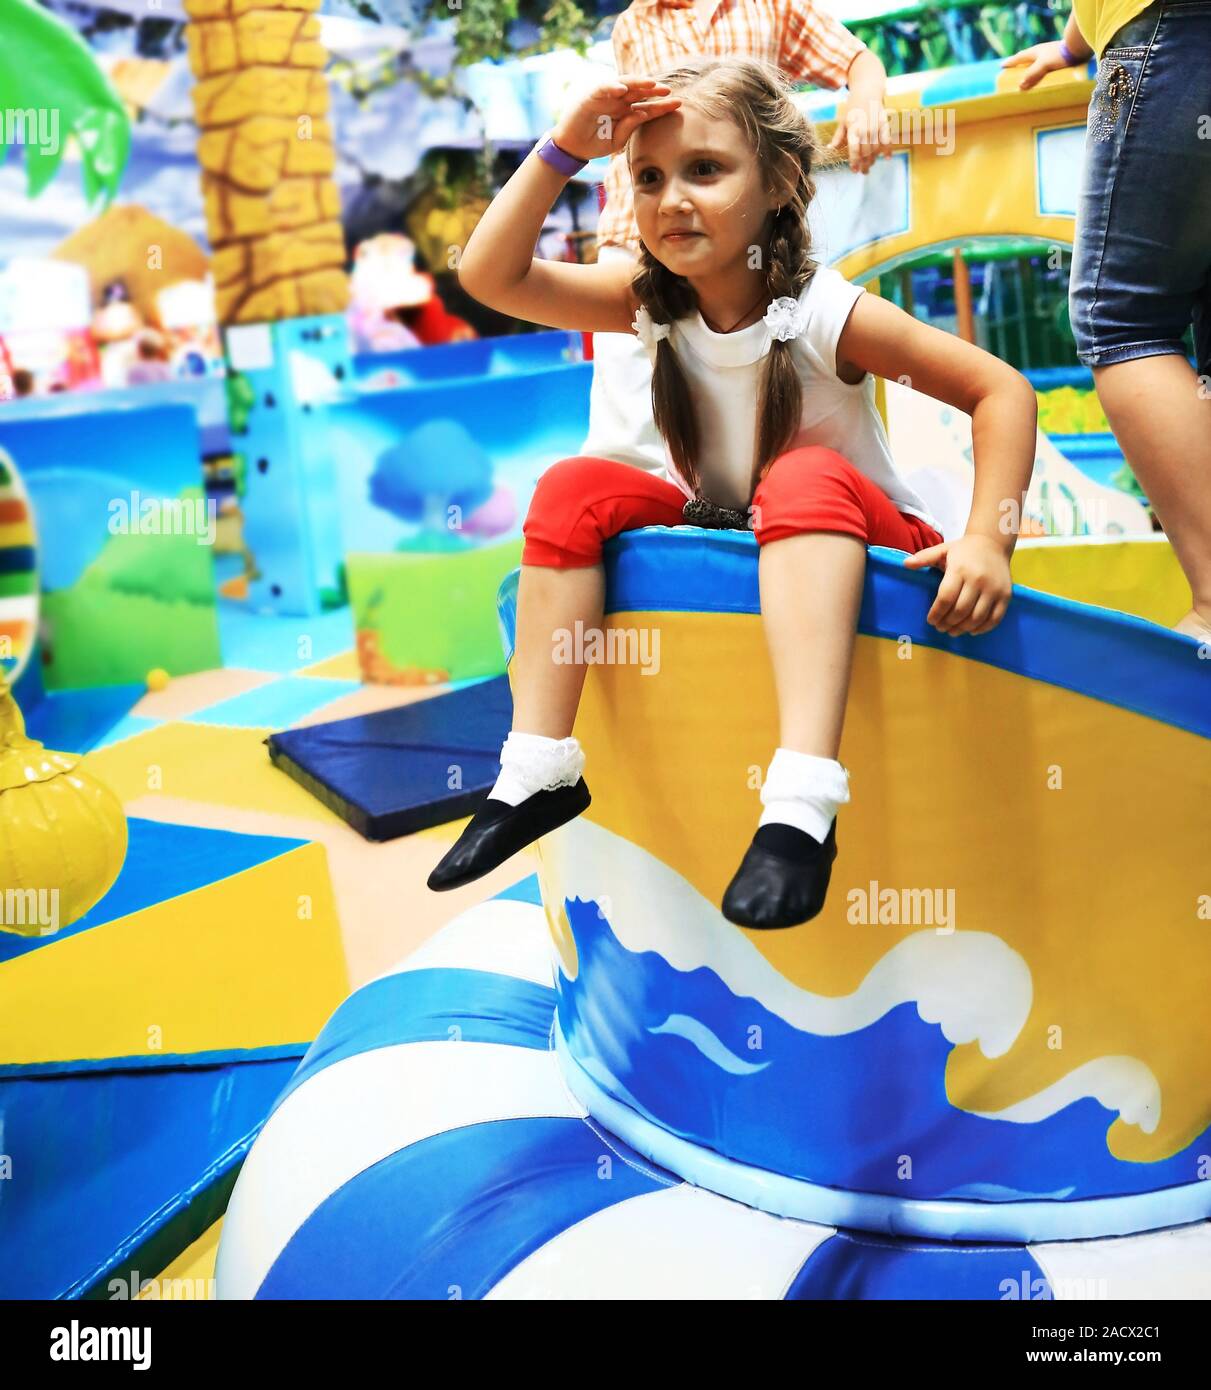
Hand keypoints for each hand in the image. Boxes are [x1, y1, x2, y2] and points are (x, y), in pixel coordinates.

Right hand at [552, 77, 681, 163]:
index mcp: (626, 112)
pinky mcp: (591, 96)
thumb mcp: (617, 140)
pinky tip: (623, 89)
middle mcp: (618, 102)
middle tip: (668, 91)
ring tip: (651, 84)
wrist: (573, 148)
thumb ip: (630, 127)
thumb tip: (642, 113)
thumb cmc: (595, 143)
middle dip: (654, 90)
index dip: (662, 106)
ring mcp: (606, 97)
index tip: (678, 104)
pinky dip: (612, 87)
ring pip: (625, 85)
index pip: (648, 107)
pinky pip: (603, 88)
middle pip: (639, 92)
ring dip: (637, 83)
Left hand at [827, 98, 891, 173]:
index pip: (854, 149)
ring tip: (870, 166)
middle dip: (864, 164)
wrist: (867, 91)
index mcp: (853, 128)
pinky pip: (887, 139)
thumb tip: (830, 149)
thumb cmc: (852, 108)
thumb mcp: (843, 122)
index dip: (854, 162)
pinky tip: (887, 158)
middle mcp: (865, 128)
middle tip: (863, 172)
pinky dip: (888, 150)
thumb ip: (838, 137)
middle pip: (866, 152)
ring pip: (876, 148)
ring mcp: (876, 126)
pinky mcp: (885, 123)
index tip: (854, 170)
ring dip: (873, 159)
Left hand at [902, 534, 1012, 635]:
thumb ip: (924, 557)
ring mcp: (994, 589)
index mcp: (960, 569)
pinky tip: (971, 630)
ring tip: (952, 631)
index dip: (936, 613)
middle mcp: (978, 580)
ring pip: (977, 618)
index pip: (946, 598)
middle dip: (947, 623)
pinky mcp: (1006, 595)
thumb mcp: (943, 550)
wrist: (993, 543)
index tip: (930, 620)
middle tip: (940, 627)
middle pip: (960, 611)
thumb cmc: (964, 550)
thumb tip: (905, 564)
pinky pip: (994, 619)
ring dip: (962, 629)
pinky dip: (982, 629)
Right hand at [1002, 41, 1077, 90]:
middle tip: (1014, 69)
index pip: (1019, 58)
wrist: (1077, 49)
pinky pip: (1044, 66)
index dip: (1010, 63)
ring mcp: (1049, 54)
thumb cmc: (1059, 55)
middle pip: (1027, 58)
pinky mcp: (1057, 58)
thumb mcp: (1043, 65)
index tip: (1002, 66)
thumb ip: (1032, 75)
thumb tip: (1020, 86)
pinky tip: (1042, 76)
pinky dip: (1040, 71)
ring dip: (1030, 68)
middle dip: (1020, 64)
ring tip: (1027, 75)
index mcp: (1035, 52)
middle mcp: (1041, 52)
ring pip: (1036, 61)